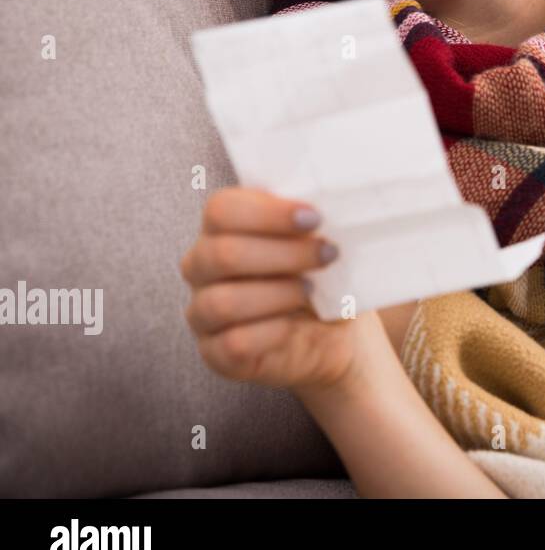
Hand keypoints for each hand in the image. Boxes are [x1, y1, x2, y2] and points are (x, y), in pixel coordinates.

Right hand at [180, 186, 378, 395]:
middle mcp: (202, 267)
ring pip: (222, 302)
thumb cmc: (324, 276)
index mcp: (222, 229)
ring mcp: (203, 313)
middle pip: (221, 254)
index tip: (316, 218)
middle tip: (329, 253)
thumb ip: (313, 217)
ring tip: (313, 291)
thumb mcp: (321, 240)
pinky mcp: (216, 354)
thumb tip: (334, 195)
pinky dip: (272, 332)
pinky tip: (295, 325)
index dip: (267, 213)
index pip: (221, 210)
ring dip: (279, 294)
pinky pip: (233, 343)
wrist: (337, 333)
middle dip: (284, 253)